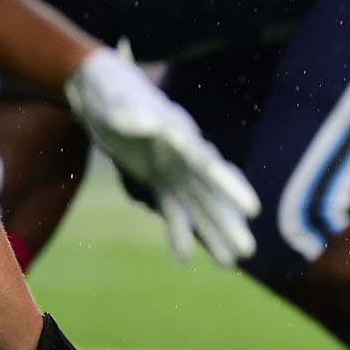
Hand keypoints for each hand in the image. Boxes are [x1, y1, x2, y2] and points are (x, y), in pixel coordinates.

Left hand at [63, 46, 259, 264]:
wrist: (98, 86)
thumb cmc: (109, 86)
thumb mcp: (115, 97)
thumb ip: (131, 112)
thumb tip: (149, 126)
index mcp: (179, 133)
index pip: (208, 165)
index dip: (229, 187)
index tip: (251, 209)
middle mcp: (183, 154)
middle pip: (211, 193)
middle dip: (229, 222)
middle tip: (248, 252)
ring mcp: (173, 168)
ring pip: (197, 206)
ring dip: (213, 233)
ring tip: (231, 263)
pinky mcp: (157, 178)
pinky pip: (171, 209)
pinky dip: (178, 231)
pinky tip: (184, 258)